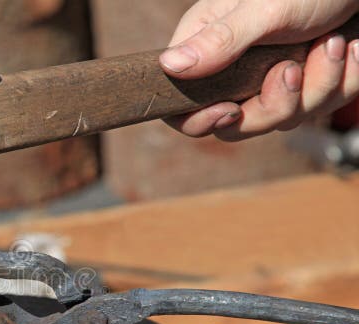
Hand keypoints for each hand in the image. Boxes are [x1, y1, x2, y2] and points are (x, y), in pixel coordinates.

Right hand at [160, 0, 358, 139]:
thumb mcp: (266, 8)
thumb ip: (220, 40)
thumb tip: (168, 67)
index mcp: (208, 47)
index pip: (181, 108)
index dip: (200, 121)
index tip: (230, 110)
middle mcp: (235, 68)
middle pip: (237, 126)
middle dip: (276, 106)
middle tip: (293, 68)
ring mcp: (272, 79)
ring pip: (285, 119)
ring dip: (320, 83)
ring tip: (335, 41)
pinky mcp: (308, 83)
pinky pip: (322, 107)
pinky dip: (345, 80)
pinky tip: (352, 48)